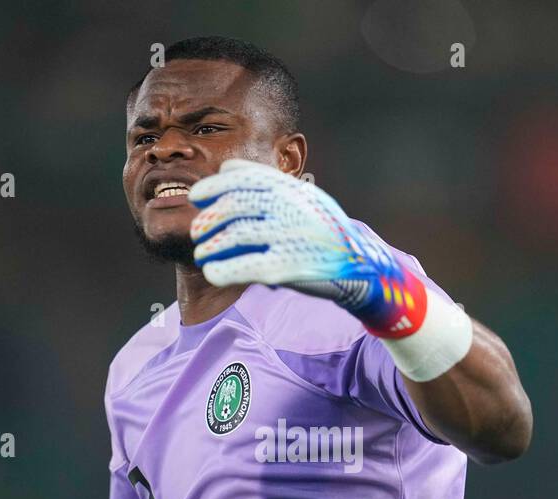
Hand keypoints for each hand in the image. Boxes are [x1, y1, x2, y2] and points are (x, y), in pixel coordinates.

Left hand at [188, 159, 426, 336]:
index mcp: (292, 189)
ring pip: (236, 234)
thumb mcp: (301, 197)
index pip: (243, 178)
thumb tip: (225, 166)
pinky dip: (224, 269)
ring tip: (201, 254)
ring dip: (211, 245)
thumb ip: (265, 182)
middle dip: (208, 218)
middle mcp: (291, 207)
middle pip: (234, 206)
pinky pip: (247, 265)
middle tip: (196, 231)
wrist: (361, 265)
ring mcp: (291, 236)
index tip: (196, 196)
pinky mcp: (290, 266)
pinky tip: (212, 273)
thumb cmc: (323, 230)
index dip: (214, 186)